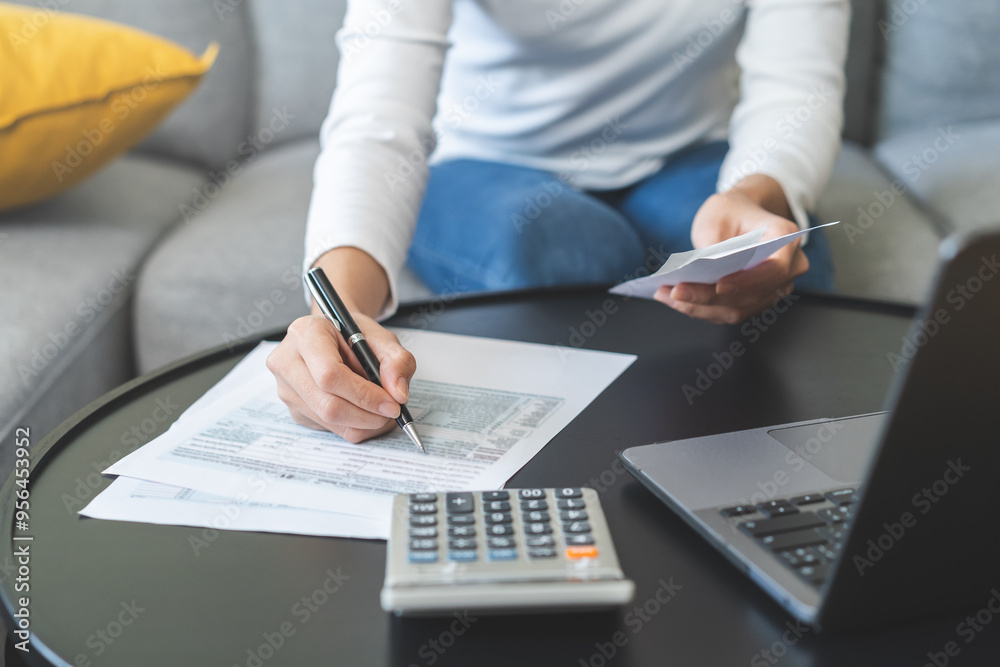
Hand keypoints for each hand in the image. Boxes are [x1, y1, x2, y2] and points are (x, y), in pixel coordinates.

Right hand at [267, 312, 416, 442]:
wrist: (335, 338)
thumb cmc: (354, 336)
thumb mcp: (382, 338)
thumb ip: (397, 361)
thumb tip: (398, 393)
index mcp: (305, 333)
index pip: (330, 374)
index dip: (364, 394)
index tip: (391, 403)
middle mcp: (287, 361)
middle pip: (327, 404)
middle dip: (367, 414)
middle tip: (392, 411)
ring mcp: (286, 388)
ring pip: (329, 420)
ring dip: (364, 423)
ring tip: (381, 409)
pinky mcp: (294, 409)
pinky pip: (328, 428)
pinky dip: (354, 425)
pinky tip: (364, 410)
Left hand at [654, 175, 807, 323]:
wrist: (741, 215)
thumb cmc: (732, 210)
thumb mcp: (719, 212)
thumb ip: (714, 242)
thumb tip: (700, 273)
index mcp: (785, 238)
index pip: (774, 268)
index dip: (747, 281)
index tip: (718, 285)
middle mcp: (788, 267)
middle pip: (751, 294)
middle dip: (710, 297)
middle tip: (675, 291)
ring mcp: (774, 288)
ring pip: (738, 308)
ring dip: (700, 307)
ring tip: (667, 295)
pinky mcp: (756, 300)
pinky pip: (729, 311)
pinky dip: (701, 308)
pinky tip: (675, 299)